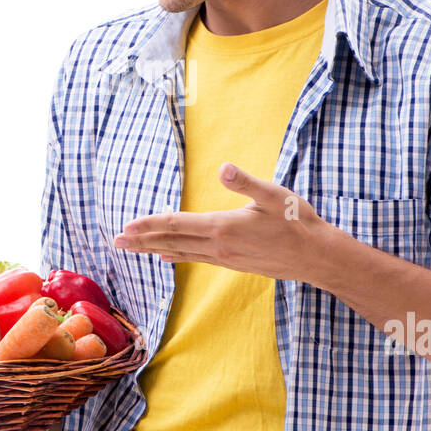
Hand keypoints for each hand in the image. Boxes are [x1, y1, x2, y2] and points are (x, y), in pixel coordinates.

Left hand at [111, 162, 329, 282]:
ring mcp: (224, 257)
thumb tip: (224, 167)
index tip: (126, 226)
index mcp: (223, 227)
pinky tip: (166, 257)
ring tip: (132, 249)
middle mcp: (218, 246)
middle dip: (141, 240)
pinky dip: (177, 256)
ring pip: (181, 252)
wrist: (315, 257)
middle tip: (115, 241)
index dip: (149, 224)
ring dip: (154, 249)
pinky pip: (196, 259)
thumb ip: (245, 182)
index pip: (177, 225)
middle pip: (172, 242)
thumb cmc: (297, 222)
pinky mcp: (232, 263)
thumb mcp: (273, 195)